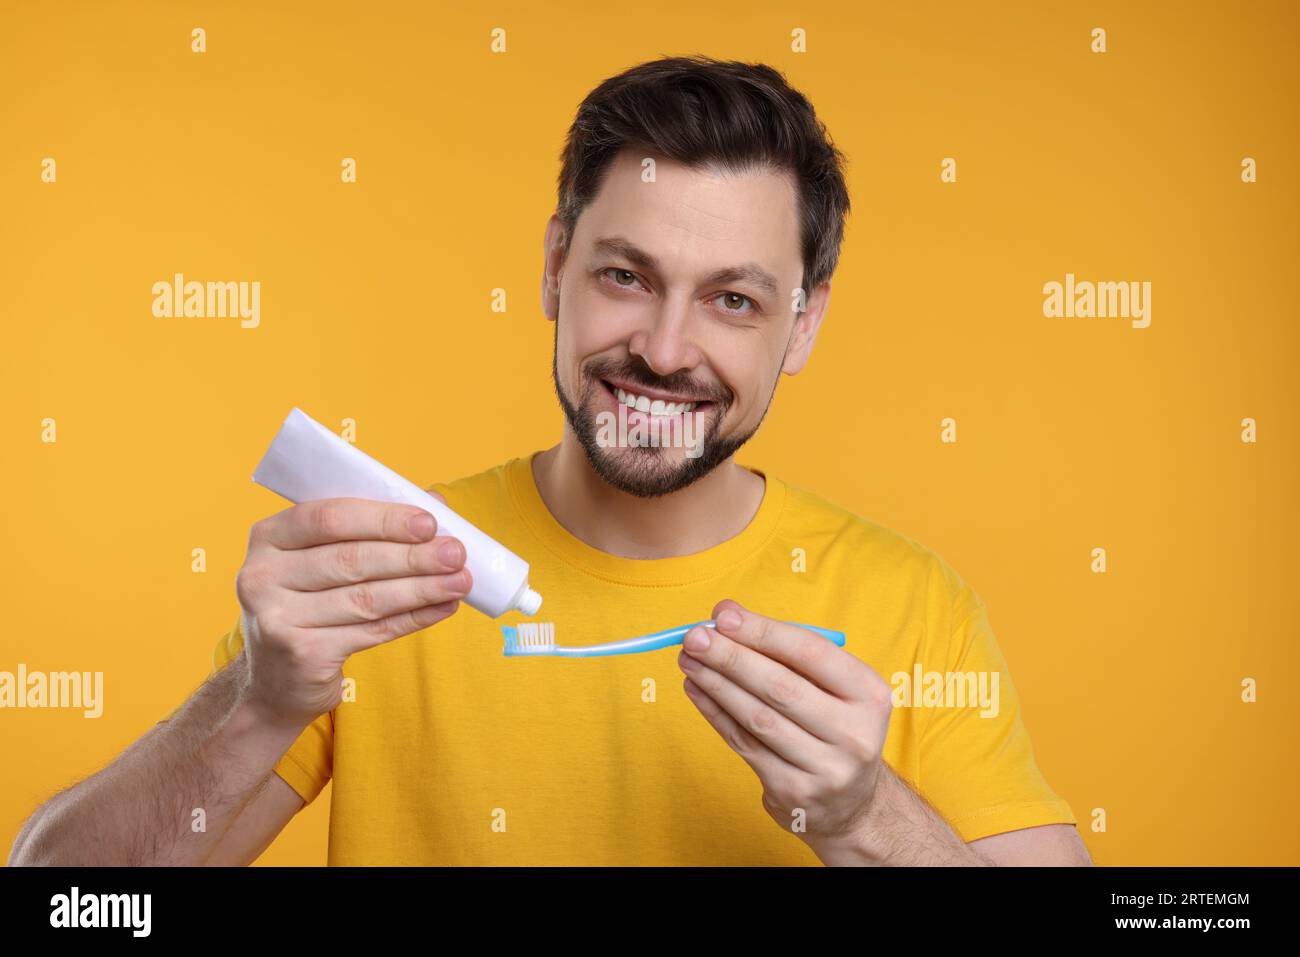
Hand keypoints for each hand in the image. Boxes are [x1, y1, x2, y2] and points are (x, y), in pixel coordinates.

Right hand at [234, 490, 471, 727]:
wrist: (277, 679)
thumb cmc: (312, 602)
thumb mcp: (324, 558)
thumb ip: (372, 527)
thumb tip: (436, 504)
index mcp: (268, 536)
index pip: (328, 518)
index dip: (383, 519)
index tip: (430, 522)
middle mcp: (262, 575)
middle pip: (351, 560)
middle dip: (412, 556)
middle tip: (456, 553)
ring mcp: (277, 619)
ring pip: (365, 598)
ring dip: (421, 588)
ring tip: (461, 581)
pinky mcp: (301, 655)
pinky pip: (371, 631)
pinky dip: (414, 618)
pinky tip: (444, 607)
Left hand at [677, 599, 893, 861]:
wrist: (851, 801)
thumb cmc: (833, 724)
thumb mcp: (835, 687)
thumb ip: (787, 651)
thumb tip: (727, 616)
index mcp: (870, 695)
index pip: (811, 654)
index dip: (764, 632)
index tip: (725, 616)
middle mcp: (853, 734)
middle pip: (780, 687)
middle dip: (731, 657)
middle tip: (694, 637)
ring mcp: (824, 768)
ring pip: (757, 717)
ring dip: (716, 683)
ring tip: (689, 659)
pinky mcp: (792, 791)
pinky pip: (744, 743)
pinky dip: (715, 712)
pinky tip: (697, 689)